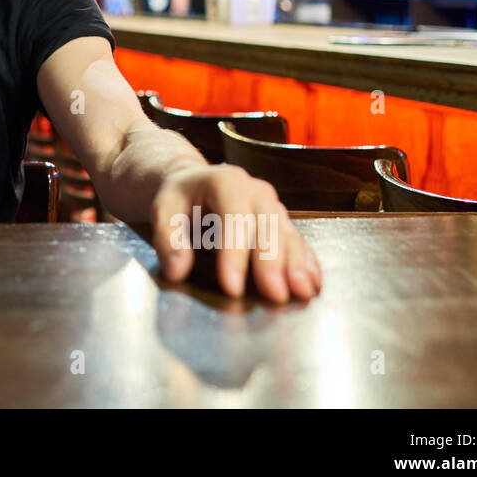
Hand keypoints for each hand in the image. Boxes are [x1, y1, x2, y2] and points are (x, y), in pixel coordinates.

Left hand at [148, 163, 320, 302]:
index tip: (232, 287)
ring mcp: (273, 204)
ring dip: (296, 264)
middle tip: (274, 295)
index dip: (234, 255)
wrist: (196, 182)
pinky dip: (307, 262)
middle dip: (272, 263)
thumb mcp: (163, 209)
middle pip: (268, 226)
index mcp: (226, 181)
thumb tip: (177, 270)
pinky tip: (312, 283)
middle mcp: (256, 190)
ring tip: (302, 292)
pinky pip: (298, 241)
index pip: (234, 219)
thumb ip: (168, 238)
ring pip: (288, 234)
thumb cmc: (180, 198)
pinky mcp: (282, 221)